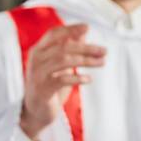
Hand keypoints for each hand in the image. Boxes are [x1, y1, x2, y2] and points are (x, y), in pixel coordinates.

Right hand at [19, 23, 106, 140]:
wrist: (36, 112)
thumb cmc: (50, 87)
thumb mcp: (60, 66)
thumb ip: (69, 50)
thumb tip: (83, 34)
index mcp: (39, 50)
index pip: (54, 34)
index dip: (70, 29)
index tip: (88, 27)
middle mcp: (36, 59)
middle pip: (63, 46)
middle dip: (86, 47)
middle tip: (104, 50)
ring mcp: (38, 74)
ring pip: (63, 60)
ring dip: (86, 60)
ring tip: (102, 62)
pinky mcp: (42, 89)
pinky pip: (61, 80)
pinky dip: (77, 78)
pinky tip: (89, 79)